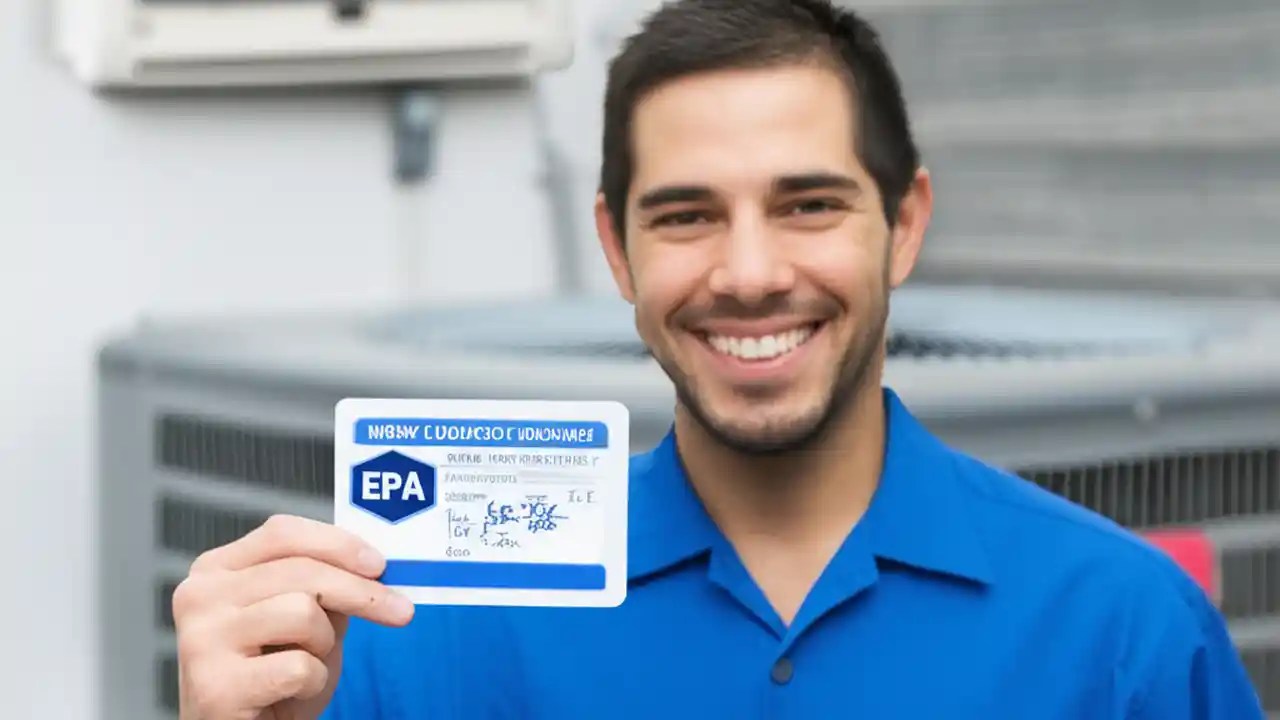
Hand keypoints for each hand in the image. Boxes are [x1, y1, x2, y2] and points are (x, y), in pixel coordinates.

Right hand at [172, 514, 414, 719]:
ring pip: (302, 613)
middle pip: (301, 570)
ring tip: (307, 667)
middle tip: (402, 611)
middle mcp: (199, 596)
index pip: (283, 533)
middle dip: (361, 591)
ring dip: (324, 645)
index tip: (381, 564)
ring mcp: (200, 640)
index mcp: (216, 570)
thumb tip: (376, 567)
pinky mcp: (214, 686)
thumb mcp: (302, 622)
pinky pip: (298, 667)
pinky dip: (313, 683)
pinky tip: (291, 695)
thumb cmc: (273, 678)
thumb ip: (324, 588)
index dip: (338, 543)